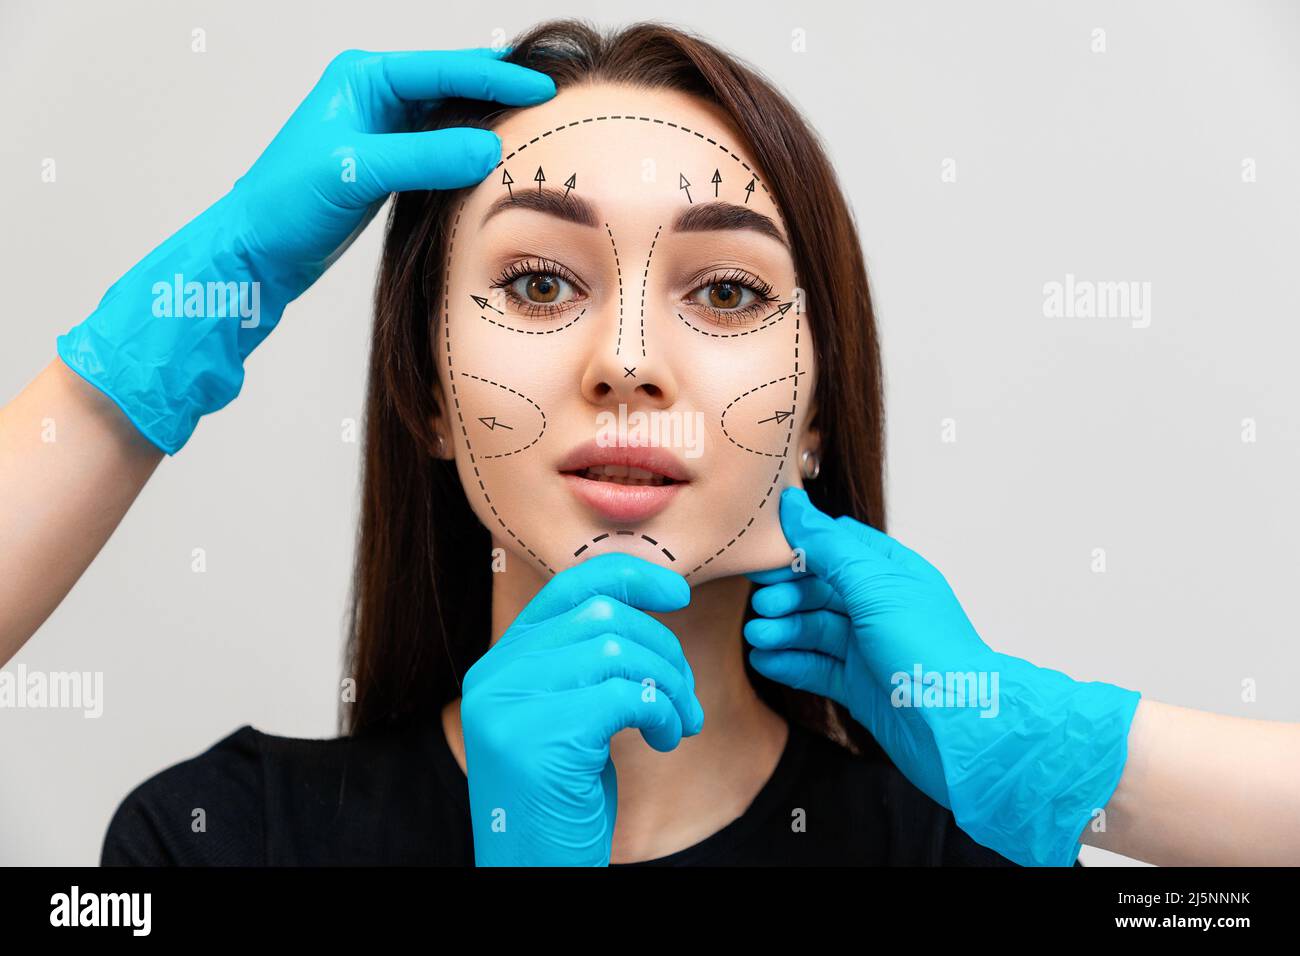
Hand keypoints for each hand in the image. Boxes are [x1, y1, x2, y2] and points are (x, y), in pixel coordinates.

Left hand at [56, 47, 554, 453]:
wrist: (256, 251)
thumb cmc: (286, 205)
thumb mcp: (355, 173)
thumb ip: (423, 158)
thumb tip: (489, 148)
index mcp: (363, 78)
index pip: (444, 70)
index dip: (496, 80)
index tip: (543, 91)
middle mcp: (375, 95)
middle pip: (453, 86)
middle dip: (501, 95)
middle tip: (553, 104)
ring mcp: (384, 130)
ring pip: (450, 119)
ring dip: (488, 126)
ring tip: (537, 132)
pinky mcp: (389, 164)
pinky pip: (442, 150)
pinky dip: (470, 156)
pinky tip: (499, 167)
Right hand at [461, 553, 703, 865]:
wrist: (534, 874)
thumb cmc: (561, 802)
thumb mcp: (565, 719)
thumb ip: (581, 663)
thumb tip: (641, 603)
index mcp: (499, 665)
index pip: (568, 586)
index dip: (630, 578)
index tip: (677, 594)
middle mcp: (495, 677)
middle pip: (601, 614)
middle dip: (662, 647)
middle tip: (684, 695)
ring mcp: (511, 706)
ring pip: (616, 649)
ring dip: (668, 683)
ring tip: (679, 722)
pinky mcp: (541, 739)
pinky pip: (626, 694)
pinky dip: (662, 710)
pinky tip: (665, 739)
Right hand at [744, 487, 1140, 866]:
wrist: (956, 728)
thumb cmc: (927, 649)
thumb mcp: (874, 585)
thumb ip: (829, 547)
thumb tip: (793, 505)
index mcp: (891, 572)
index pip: (837, 546)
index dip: (799, 548)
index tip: (764, 556)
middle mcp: (879, 606)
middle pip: (819, 588)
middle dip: (787, 595)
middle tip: (763, 606)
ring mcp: (868, 647)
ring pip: (814, 629)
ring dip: (782, 630)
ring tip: (758, 637)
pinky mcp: (859, 686)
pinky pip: (815, 667)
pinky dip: (789, 662)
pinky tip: (765, 661)